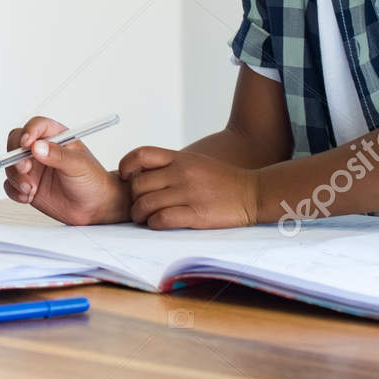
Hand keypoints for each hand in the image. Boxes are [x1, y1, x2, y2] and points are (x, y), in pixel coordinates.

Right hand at [1, 116, 127, 225]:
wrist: (94, 208)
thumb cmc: (92, 181)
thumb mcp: (79, 165)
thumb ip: (58, 155)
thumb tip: (37, 147)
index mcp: (55, 137)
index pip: (36, 126)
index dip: (28, 132)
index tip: (27, 144)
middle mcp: (41, 150)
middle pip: (16, 143)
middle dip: (15, 156)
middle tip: (24, 168)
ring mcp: (33, 168)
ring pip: (10, 165)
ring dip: (15, 177)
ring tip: (30, 189)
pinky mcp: (27, 185)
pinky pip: (10, 185)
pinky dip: (15, 191)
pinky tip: (28, 196)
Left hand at [118, 147, 260, 229]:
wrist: (253, 192)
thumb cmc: (222, 180)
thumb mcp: (195, 162)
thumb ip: (170, 166)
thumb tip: (142, 174)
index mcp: (179, 159)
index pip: (140, 154)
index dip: (126, 165)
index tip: (125, 177)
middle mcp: (181, 173)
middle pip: (138, 184)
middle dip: (132, 198)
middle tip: (138, 206)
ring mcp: (188, 193)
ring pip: (146, 203)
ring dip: (140, 214)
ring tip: (144, 218)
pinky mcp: (197, 214)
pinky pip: (162, 219)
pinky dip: (154, 223)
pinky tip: (158, 224)